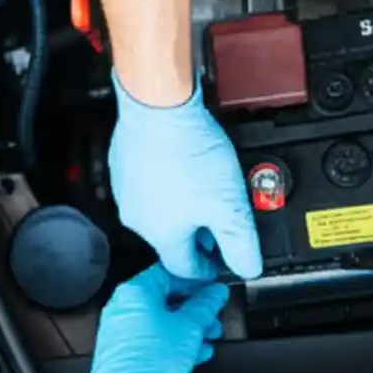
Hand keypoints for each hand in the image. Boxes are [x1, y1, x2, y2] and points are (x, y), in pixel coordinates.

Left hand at [60, 264, 228, 372]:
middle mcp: (124, 306)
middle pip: (167, 297)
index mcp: (136, 291)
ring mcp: (121, 329)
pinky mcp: (123, 350)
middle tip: (214, 317)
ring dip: (188, 328)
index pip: (170, 272)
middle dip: (196, 310)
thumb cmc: (149, 365)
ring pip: (162, 320)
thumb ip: (205, 305)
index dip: (197, 280)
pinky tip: (193, 354)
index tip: (213, 289)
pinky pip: (153, 338)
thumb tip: (215, 292)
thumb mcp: (189, 329)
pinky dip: (173, 342)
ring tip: (208, 339)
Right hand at [108, 75, 262, 279]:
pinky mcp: (124, 165)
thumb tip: (248, 268)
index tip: (218, 263)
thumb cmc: (189, 150)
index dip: (207, 268)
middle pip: (172, 239)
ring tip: (206, 189)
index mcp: (161, 234)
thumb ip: (242, 243)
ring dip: (183, 206)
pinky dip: (168, 182)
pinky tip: (185, 166)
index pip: (185, 268)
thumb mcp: (230, 206)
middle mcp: (137, 218)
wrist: (160, 104)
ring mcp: (126, 190)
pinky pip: (148, 184)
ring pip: (159, 210)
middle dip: (198, 234)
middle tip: (219, 221)